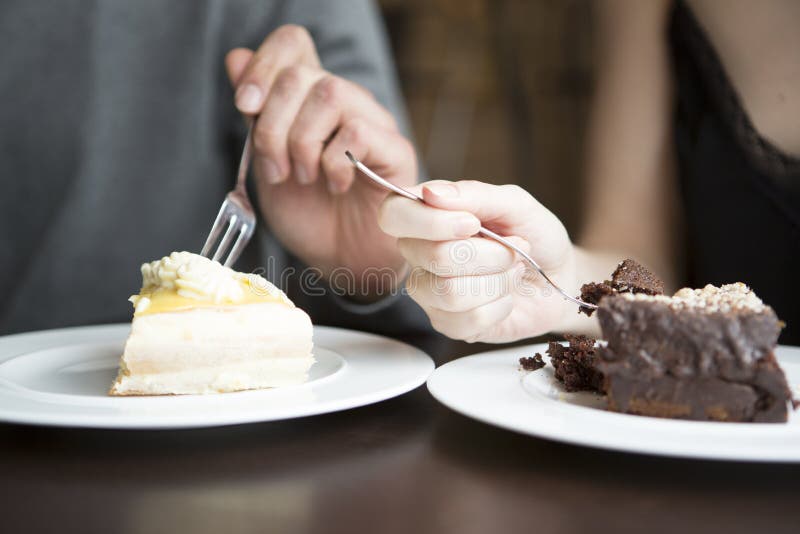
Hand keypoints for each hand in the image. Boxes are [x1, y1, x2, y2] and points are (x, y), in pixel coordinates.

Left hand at [225, 25, 415, 297]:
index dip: (263, 65)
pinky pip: (359, 130)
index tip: (245, 107)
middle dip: (272, 126)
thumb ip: (255, 114)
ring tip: (304, 177)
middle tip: (275, 170)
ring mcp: (372, 122)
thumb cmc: (309, 215)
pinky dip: (334, 161)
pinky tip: (334, 185)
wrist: (341, 261)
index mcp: (309, 99)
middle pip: (300, 74)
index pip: (292, 44)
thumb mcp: (266, 164)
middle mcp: (343, 101)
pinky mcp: (395, 149)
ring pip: (330, 93)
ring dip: (302, 142)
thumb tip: (236, 57)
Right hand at [378, 180, 577, 341]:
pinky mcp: (449, 324)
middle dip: (488, 253)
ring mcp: (430, 293)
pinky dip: (500, 305)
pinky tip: (505, 296)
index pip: (393, 214)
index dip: (430, 221)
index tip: (472, 224)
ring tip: (511, 271)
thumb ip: (475, 194)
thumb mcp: (515, 203)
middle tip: (512, 248)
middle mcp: (419, 254)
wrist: (559, 276)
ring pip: (449, 291)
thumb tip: (431, 192)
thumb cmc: (534, 235)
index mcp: (426, 216)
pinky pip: (469, 320)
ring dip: (497, 281)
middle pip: (431, 256)